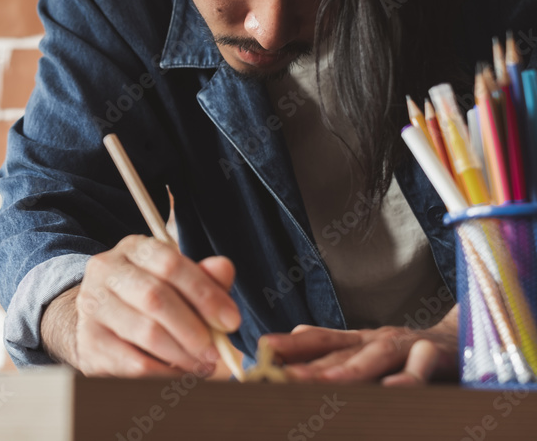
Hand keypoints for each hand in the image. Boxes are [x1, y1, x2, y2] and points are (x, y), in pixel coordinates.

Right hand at [42, 235, 240, 376]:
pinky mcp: (90, 341)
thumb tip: (224, 268)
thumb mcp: (176, 281)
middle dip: (195, 330)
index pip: (170, 263)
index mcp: (134, 248)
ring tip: (201, 365)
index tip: (231, 321)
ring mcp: (93, 305)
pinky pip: (134, 363)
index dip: (205, 293)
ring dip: (183, 355)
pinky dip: (165, 373)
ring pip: (147, 332)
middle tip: (215, 352)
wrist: (102, 321)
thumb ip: (203, 276)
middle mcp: (106, 269)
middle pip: (156, 298)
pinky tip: (179, 374)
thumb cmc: (148, 298)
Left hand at [260, 304, 458, 385]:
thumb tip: (288, 338)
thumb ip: (334, 348)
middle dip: (308, 363)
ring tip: (320, 383)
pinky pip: (423, 367)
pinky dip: (409, 376)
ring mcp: (407, 345)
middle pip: (339, 350)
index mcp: (358, 339)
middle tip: (279, 374)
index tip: (262, 350)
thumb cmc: (407, 350)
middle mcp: (377, 339)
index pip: (319, 339)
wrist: (464, 339)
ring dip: (347, 370)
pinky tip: (393, 388)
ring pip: (375, 357)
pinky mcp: (437, 355)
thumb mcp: (368, 349)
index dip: (291, 344)